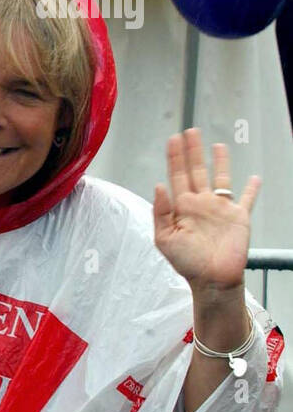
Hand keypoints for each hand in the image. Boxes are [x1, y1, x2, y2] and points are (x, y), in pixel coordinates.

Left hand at [153, 128, 258, 294]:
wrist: (211, 279)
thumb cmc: (186, 262)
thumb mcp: (164, 238)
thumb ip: (161, 212)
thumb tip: (159, 186)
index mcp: (182, 207)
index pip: (177, 176)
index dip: (175, 158)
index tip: (173, 140)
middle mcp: (201, 204)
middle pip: (196, 170)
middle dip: (193, 151)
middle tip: (190, 132)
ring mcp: (220, 209)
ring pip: (221, 179)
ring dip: (220, 162)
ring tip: (217, 144)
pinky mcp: (239, 217)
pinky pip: (246, 200)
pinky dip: (251, 189)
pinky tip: (254, 178)